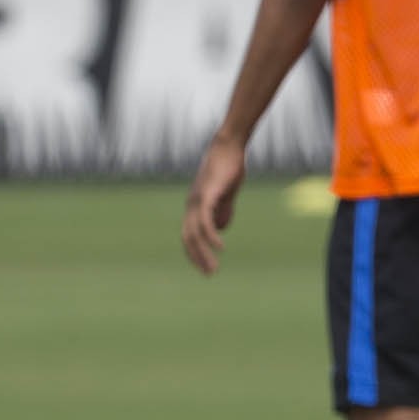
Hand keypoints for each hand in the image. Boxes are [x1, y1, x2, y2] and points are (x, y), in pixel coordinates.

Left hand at [182, 138, 248, 274]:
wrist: (230, 146)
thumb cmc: (229, 167)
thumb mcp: (226, 193)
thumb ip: (223, 211)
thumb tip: (220, 229)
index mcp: (194, 206)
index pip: (188, 236)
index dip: (195, 253)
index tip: (205, 268)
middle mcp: (191, 205)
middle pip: (188, 239)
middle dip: (198, 259)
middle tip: (210, 274)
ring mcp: (197, 200)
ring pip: (195, 233)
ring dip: (203, 253)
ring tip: (214, 268)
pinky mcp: (207, 195)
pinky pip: (205, 220)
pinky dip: (211, 236)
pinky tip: (219, 247)